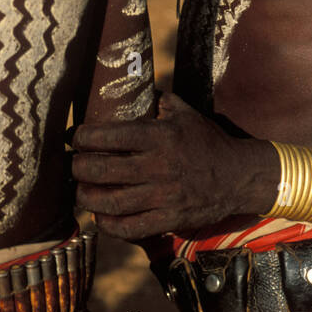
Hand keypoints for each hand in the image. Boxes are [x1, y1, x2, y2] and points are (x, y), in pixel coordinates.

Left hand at [71, 92, 277, 239]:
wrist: (237, 176)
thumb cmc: (207, 141)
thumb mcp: (185, 113)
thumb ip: (159, 100)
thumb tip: (135, 84)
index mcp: (159, 137)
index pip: (109, 136)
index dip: (84, 138)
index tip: (76, 138)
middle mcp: (158, 166)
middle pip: (102, 170)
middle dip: (79, 168)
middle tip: (74, 166)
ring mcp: (163, 196)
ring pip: (111, 202)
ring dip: (87, 198)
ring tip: (80, 192)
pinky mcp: (169, 219)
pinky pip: (130, 227)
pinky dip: (109, 225)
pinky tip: (100, 217)